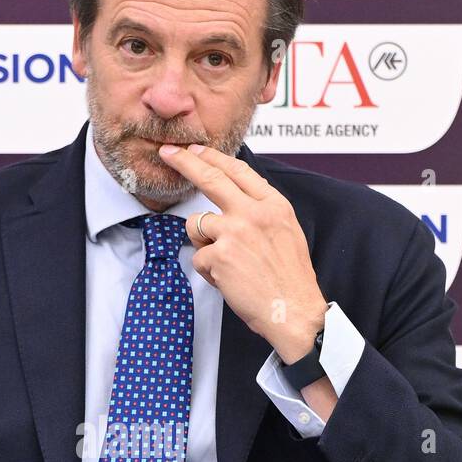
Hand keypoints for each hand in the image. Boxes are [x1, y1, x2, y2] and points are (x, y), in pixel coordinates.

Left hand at [157, 142, 328, 362]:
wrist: (293, 311)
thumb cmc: (290, 279)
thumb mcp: (287, 232)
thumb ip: (262, 212)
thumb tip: (235, 199)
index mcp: (274, 205)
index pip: (238, 171)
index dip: (214, 158)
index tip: (197, 150)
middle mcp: (254, 213)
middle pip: (211, 179)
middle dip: (185, 162)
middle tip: (168, 152)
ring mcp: (235, 232)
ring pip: (196, 224)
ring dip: (202, 244)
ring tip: (226, 263)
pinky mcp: (219, 255)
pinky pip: (198, 257)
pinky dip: (208, 271)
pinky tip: (228, 281)